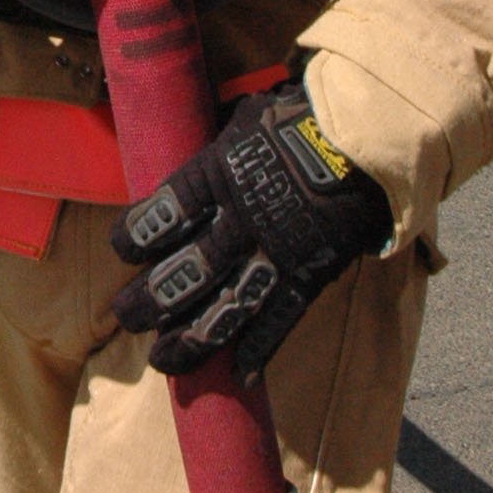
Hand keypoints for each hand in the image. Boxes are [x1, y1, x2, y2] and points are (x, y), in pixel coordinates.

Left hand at [111, 81, 390, 376]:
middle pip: (184, 273)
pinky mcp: (310, 275)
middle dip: (149, 302)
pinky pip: (282, 321)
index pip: (161, 216)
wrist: (371, 138)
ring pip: (225, 308)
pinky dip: (261, 351)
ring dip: (191, 340)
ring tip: (165, 362)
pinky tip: (240, 376)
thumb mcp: (245, 118)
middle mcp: (240, 222)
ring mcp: (275, 253)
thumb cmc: (302, 116)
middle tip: (126, 317)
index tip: (121, 251)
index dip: (134, 237)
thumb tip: (184, 144)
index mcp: (217, 176)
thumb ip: (215, 145)